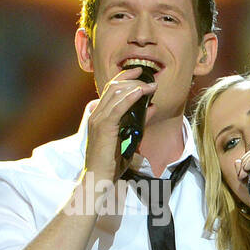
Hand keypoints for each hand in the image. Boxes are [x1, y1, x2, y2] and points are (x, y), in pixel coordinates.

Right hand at [82, 65, 157, 200]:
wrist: (99, 177)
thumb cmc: (112, 162)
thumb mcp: (129, 137)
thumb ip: (139, 122)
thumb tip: (152, 107)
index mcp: (100, 115)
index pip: (111, 90)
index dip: (125, 78)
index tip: (140, 73)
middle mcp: (97, 114)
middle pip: (113, 87)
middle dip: (131, 78)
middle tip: (148, 75)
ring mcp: (98, 119)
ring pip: (115, 94)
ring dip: (135, 87)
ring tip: (151, 85)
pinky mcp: (103, 127)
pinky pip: (117, 107)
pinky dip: (130, 98)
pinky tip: (141, 93)